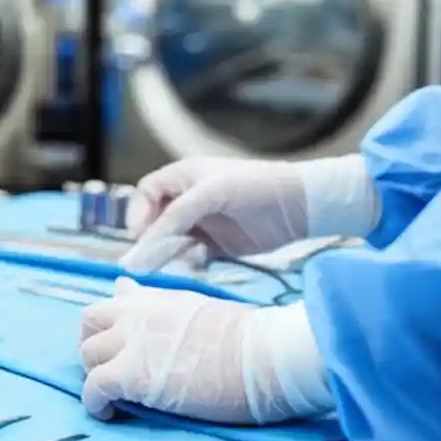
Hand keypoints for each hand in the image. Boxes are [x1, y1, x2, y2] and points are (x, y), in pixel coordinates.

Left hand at [79, 278, 332, 424]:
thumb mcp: (204, 309)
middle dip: (94, 343)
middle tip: (111, 368)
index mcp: (160, 299)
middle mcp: (137, 314)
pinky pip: (93, 388)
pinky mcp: (130, 375)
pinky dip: (95, 403)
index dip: (112, 321)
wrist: (266, 354)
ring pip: (87, 355)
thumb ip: (168, 307)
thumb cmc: (252, 339)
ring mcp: (131, 343)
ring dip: (95, 374)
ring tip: (114, 396)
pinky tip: (109, 414)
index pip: (118, 298)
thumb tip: (136, 292)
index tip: (118, 338)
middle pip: (89, 321)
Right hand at [119, 157, 307, 272]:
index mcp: (182, 177)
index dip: (139, 213)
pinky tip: (199, 263)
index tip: (141, 234)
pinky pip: (189, 257)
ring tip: (179, 260)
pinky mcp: (215, 245)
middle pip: (154, 221)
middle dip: (151, 238)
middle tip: (151, 257)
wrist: (301, 206)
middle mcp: (187, 200)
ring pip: (169, 241)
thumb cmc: (254, 187)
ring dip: (169, 253)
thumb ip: (175, 216)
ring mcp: (201, 223)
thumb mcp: (210, 194)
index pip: (145, 194)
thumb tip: (143, 243)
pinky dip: (188, 262)